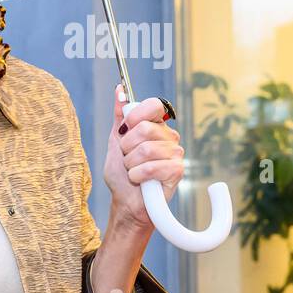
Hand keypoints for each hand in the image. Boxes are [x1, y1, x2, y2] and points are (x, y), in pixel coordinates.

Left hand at [102, 83, 183, 231]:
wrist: (125, 202)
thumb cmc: (121, 174)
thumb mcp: (115, 141)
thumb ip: (120, 116)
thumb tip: (119, 90)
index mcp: (156, 126)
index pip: (154, 105)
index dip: (137, 115)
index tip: (125, 129)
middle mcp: (168, 136)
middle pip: (145, 129)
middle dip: (127, 147)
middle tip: (127, 158)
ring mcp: (175, 153)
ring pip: (146, 150)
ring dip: (131, 164)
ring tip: (134, 171)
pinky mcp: (177, 171)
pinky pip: (152, 167)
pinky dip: (139, 176)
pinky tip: (141, 181)